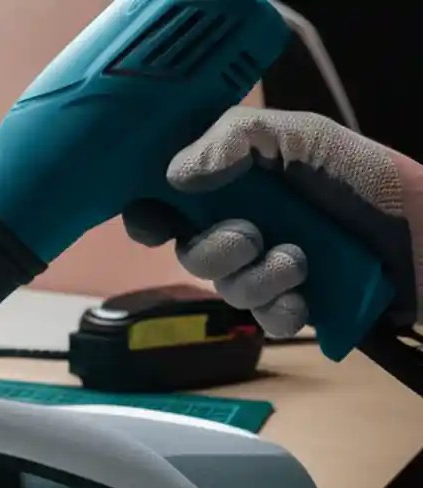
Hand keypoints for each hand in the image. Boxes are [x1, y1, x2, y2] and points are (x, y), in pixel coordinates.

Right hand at [123, 107, 421, 336]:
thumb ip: (235, 137)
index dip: (150, 216)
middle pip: (189, 252)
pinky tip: (306, 299)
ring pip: (226, 290)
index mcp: (235, 185)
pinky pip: (263, 322)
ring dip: (258, 278)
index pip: (167, 203)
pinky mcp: (296, 310)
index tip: (156, 224)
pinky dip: (281, 311)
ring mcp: (268, 272)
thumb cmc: (369, 177)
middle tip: (253, 235)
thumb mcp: (304, 134)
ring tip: (301, 262)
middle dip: (215, 249)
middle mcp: (244, 227)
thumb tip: (175, 176)